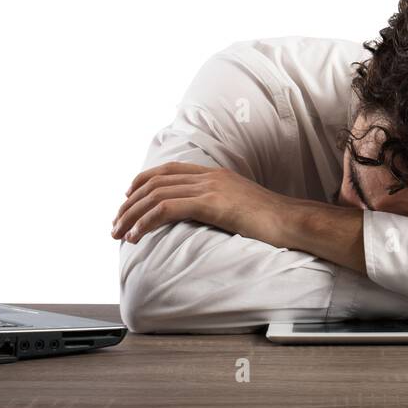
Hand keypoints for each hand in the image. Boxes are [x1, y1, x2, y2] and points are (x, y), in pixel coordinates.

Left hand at [111, 162, 294, 246]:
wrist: (292, 222)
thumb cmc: (271, 221)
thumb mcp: (240, 207)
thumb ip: (219, 205)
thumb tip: (203, 217)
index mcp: (215, 174)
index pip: (168, 171)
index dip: (142, 183)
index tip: (127, 202)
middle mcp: (209, 175)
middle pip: (155, 182)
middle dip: (129, 204)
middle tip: (116, 225)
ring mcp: (210, 187)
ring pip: (156, 195)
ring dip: (132, 215)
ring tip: (119, 234)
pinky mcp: (211, 203)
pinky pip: (167, 209)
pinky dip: (146, 222)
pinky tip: (136, 236)